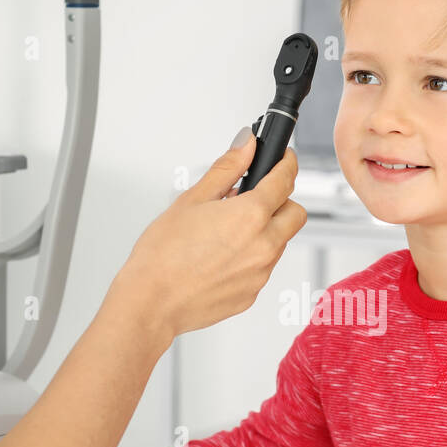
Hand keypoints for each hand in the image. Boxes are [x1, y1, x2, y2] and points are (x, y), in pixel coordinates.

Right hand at [111, 129, 304, 344]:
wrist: (151, 302)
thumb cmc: (163, 254)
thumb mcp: (192, 199)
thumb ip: (226, 169)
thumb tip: (247, 145)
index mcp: (251, 215)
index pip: (286, 180)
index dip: (286, 164)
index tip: (283, 159)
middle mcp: (264, 245)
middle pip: (295, 214)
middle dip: (281, 202)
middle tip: (254, 198)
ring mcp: (261, 273)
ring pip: (279, 242)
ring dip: (264, 231)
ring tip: (226, 231)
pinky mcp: (252, 293)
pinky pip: (262, 268)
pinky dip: (250, 258)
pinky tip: (220, 257)